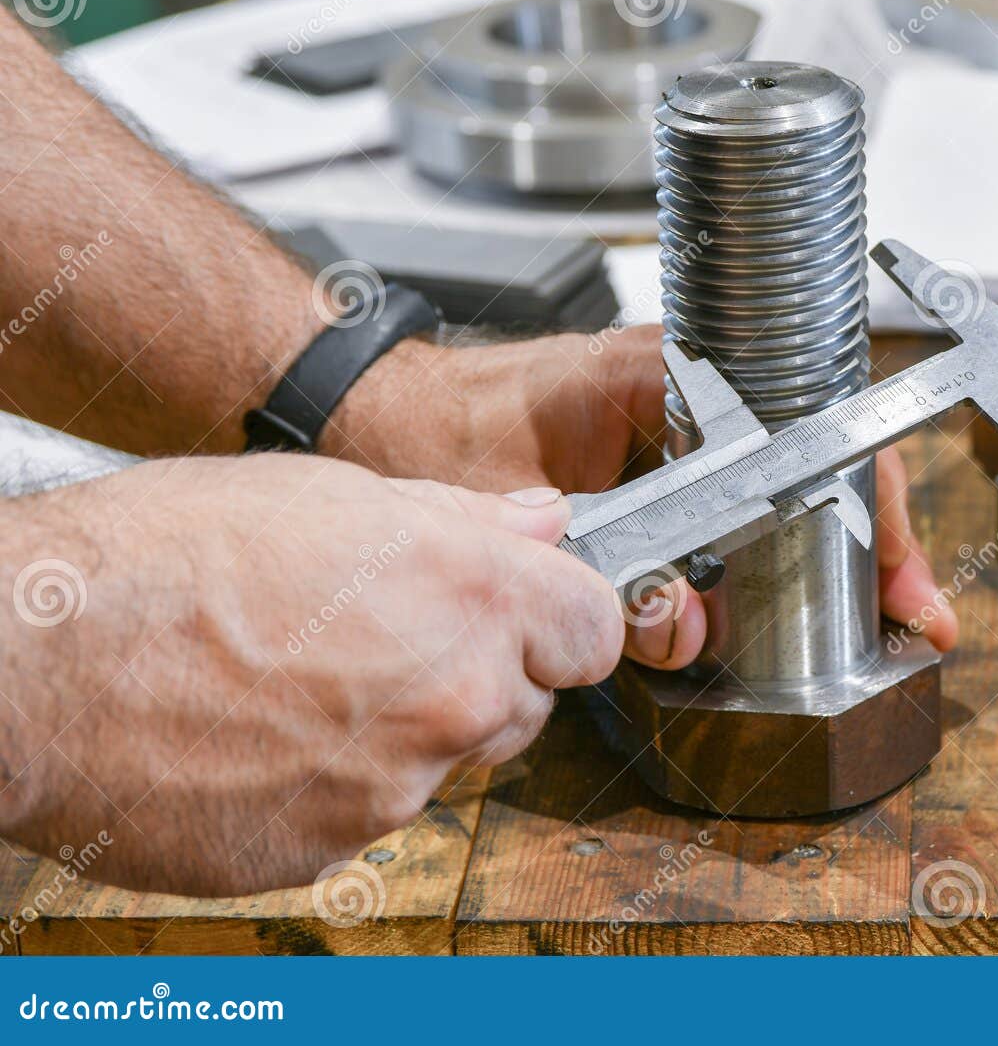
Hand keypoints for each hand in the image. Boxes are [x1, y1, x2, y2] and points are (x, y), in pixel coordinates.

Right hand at [0, 454, 619, 895]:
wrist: (36, 663)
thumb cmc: (162, 561)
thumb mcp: (329, 494)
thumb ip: (461, 519)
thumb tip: (539, 526)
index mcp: (469, 597)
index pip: (595, 629)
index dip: (563, 619)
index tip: (536, 616)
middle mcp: (451, 700)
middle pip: (527, 701)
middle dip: (482, 672)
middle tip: (387, 636)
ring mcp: (395, 787)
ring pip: (445, 760)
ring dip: (405, 730)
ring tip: (302, 680)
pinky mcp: (332, 849)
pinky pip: (370, 815)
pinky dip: (337, 783)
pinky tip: (265, 735)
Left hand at [323, 326, 960, 666]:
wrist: (385, 414)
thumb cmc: (437, 429)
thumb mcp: (524, 513)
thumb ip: (609, 574)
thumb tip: (685, 628)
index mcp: (669, 374)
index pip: (811, 429)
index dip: (870, 510)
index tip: (899, 579)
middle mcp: (692, 389)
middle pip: (824, 461)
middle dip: (876, 547)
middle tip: (913, 618)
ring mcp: (683, 423)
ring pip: (792, 487)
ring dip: (834, 557)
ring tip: (877, 619)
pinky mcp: (663, 456)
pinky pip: (743, 505)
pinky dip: (774, 556)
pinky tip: (795, 604)